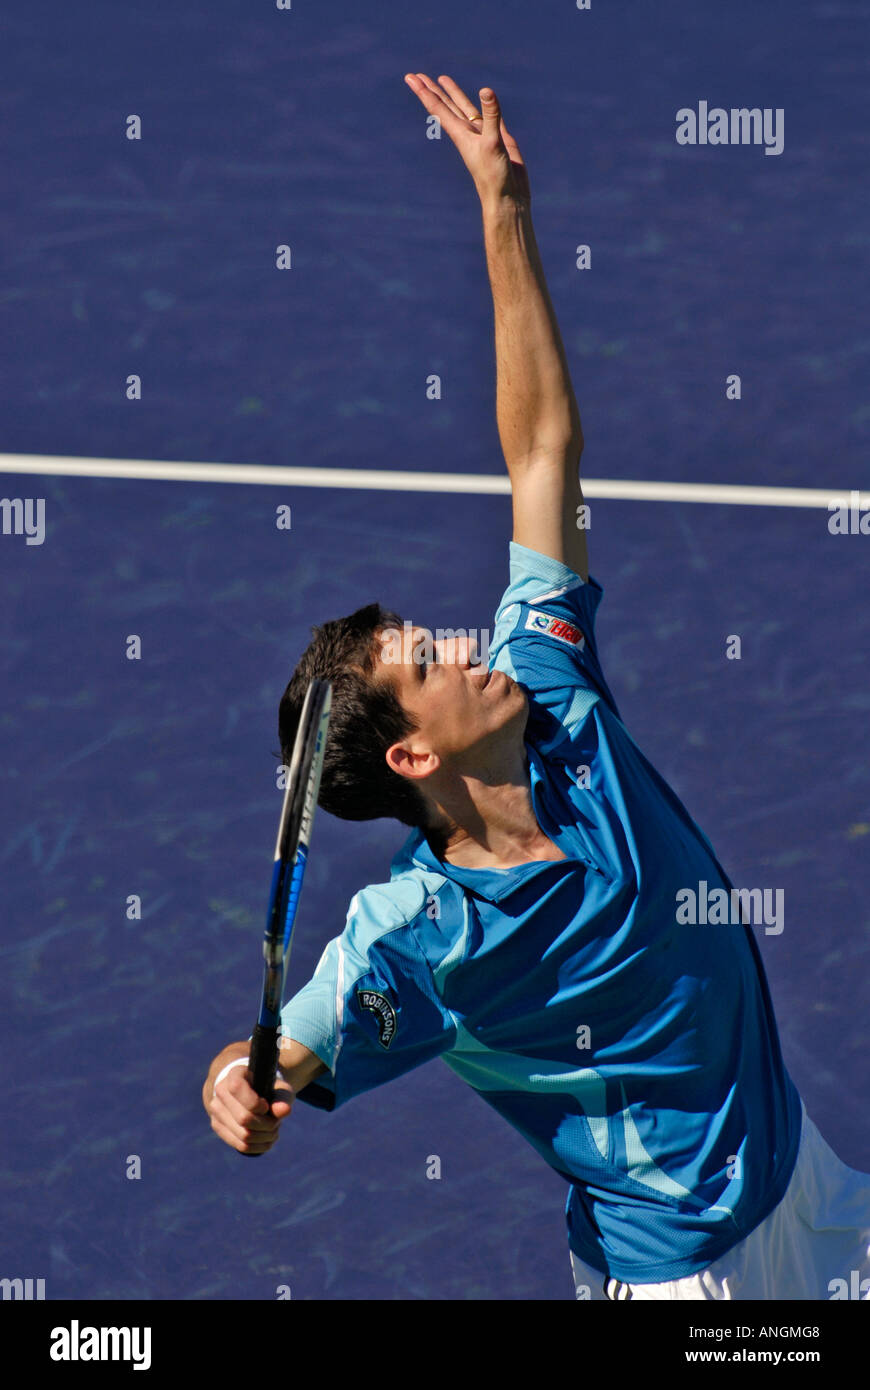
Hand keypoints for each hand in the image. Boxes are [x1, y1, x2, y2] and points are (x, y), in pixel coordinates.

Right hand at [208, 1062, 293, 1156]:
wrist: (248, 1091)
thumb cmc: (267, 1087)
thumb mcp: (278, 1088)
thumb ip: (283, 1098)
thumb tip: (284, 1111)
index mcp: (234, 1074)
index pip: (237, 1089)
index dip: (255, 1102)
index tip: (266, 1105)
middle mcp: (220, 1091)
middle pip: (244, 1118)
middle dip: (267, 1124)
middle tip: (277, 1121)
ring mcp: (216, 1110)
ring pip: (244, 1135)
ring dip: (265, 1136)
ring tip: (274, 1130)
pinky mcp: (217, 1126)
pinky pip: (240, 1145)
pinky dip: (258, 1146)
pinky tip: (267, 1140)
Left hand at [404, 73, 530, 209]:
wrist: (507, 199)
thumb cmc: (495, 177)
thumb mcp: (493, 143)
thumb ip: (491, 116)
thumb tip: (486, 90)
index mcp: (461, 135)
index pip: (438, 108)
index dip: (424, 92)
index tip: (410, 78)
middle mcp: (468, 134)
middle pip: (445, 106)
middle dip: (432, 91)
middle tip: (416, 76)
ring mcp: (483, 136)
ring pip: (464, 108)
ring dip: (453, 94)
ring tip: (442, 79)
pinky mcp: (499, 140)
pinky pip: (489, 116)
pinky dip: (484, 105)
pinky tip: (483, 97)